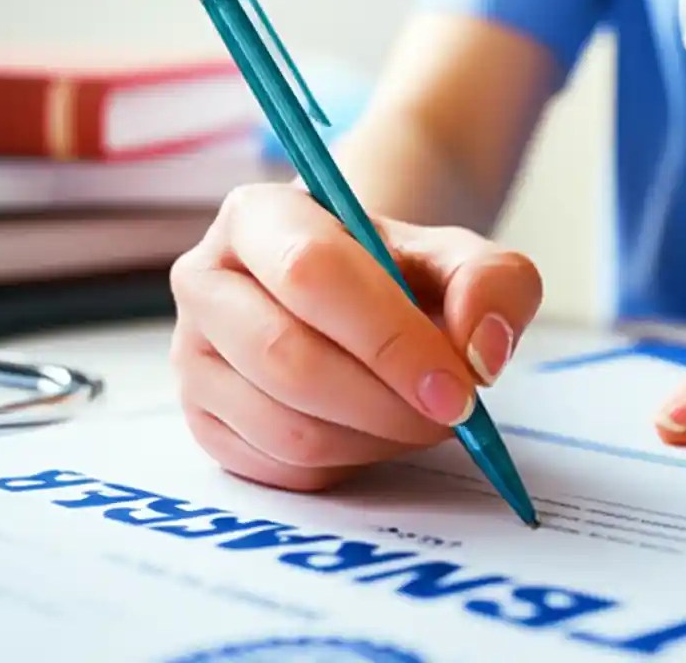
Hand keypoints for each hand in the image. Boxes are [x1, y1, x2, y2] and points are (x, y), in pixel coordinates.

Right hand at [170, 183, 541, 490]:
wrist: (360, 302)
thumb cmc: (400, 275)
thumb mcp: (461, 258)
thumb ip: (492, 284)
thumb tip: (482, 350)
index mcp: (257, 216)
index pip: (311, 273)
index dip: (391, 338)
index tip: (459, 387)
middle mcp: (205, 282)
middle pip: (289, 359)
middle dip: (389, 402)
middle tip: (454, 413)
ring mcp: (193, 359)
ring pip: (287, 427)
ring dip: (377, 439)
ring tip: (422, 417)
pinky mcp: (205, 424)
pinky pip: (281, 468)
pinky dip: (348, 464)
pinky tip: (378, 432)